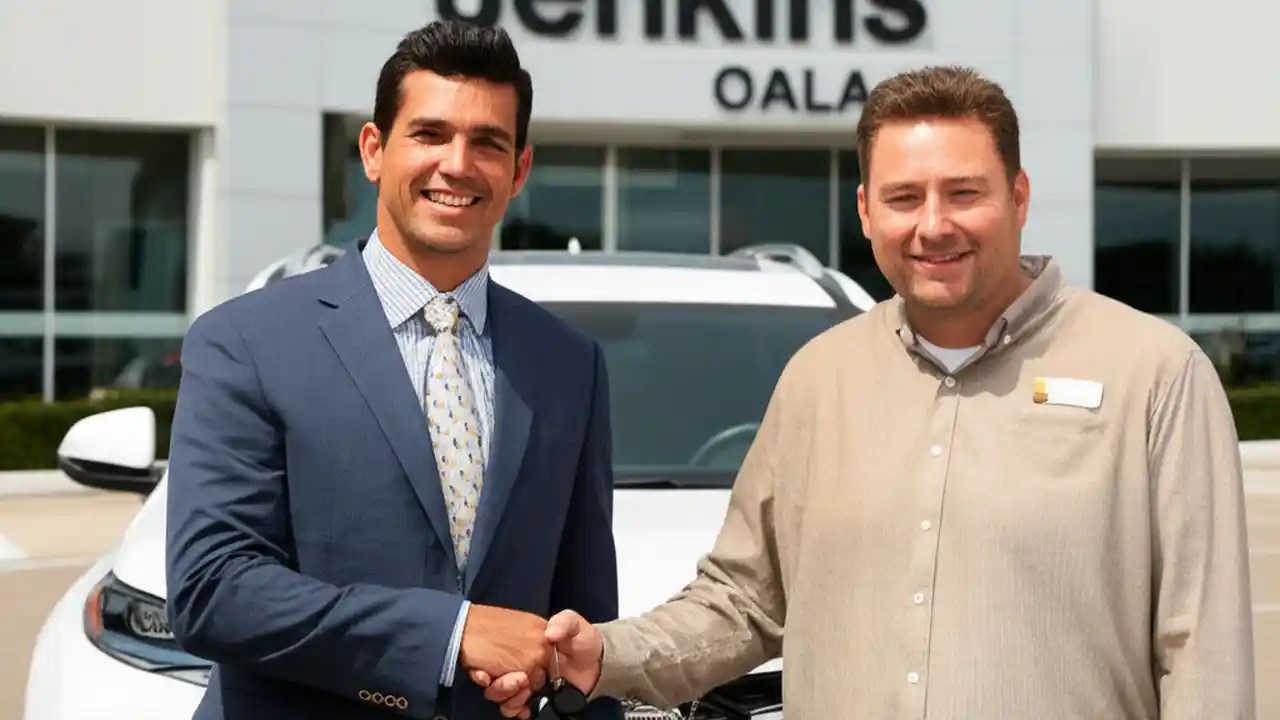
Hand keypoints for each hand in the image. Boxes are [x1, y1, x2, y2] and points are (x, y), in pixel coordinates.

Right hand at [472, 609, 603, 717]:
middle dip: (500, 686)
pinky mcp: (538, 702)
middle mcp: (520, 668)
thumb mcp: (574, 623)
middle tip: (519, 680)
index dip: (484, 667)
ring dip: (508, 698)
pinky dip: (517, 711)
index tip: (483, 673)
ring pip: (504, 699)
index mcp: (523, 650)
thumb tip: (550, 634)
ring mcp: (528, 687)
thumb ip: (564, 622)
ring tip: (525, 691)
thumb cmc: (583, 639)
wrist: (600, 662)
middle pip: (495, 684)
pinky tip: (524, 709)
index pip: (494, 659)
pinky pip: (518, 710)